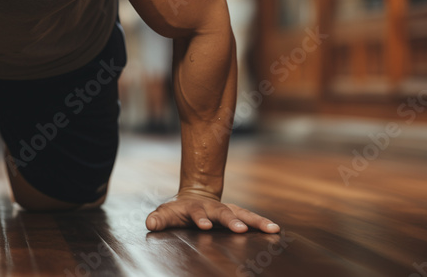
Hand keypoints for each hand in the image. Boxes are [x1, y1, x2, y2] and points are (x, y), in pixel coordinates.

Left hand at [145, 192, 278, 233]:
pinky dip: (262, 223)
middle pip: (223, 213)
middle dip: (231, 221)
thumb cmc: (178, 210)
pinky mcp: (237, 214)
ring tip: (271, 229)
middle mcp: (213, 207)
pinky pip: (251, 218)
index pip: (197, 213)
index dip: (200, 219)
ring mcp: (226, 210)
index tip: (204, 226)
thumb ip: (159, 219)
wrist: (194, 197)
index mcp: (194, 208)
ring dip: (255, 221)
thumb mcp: (165, 213)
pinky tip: (276, 229)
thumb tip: (150, 224)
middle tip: (240, 229)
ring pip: (242, 213)